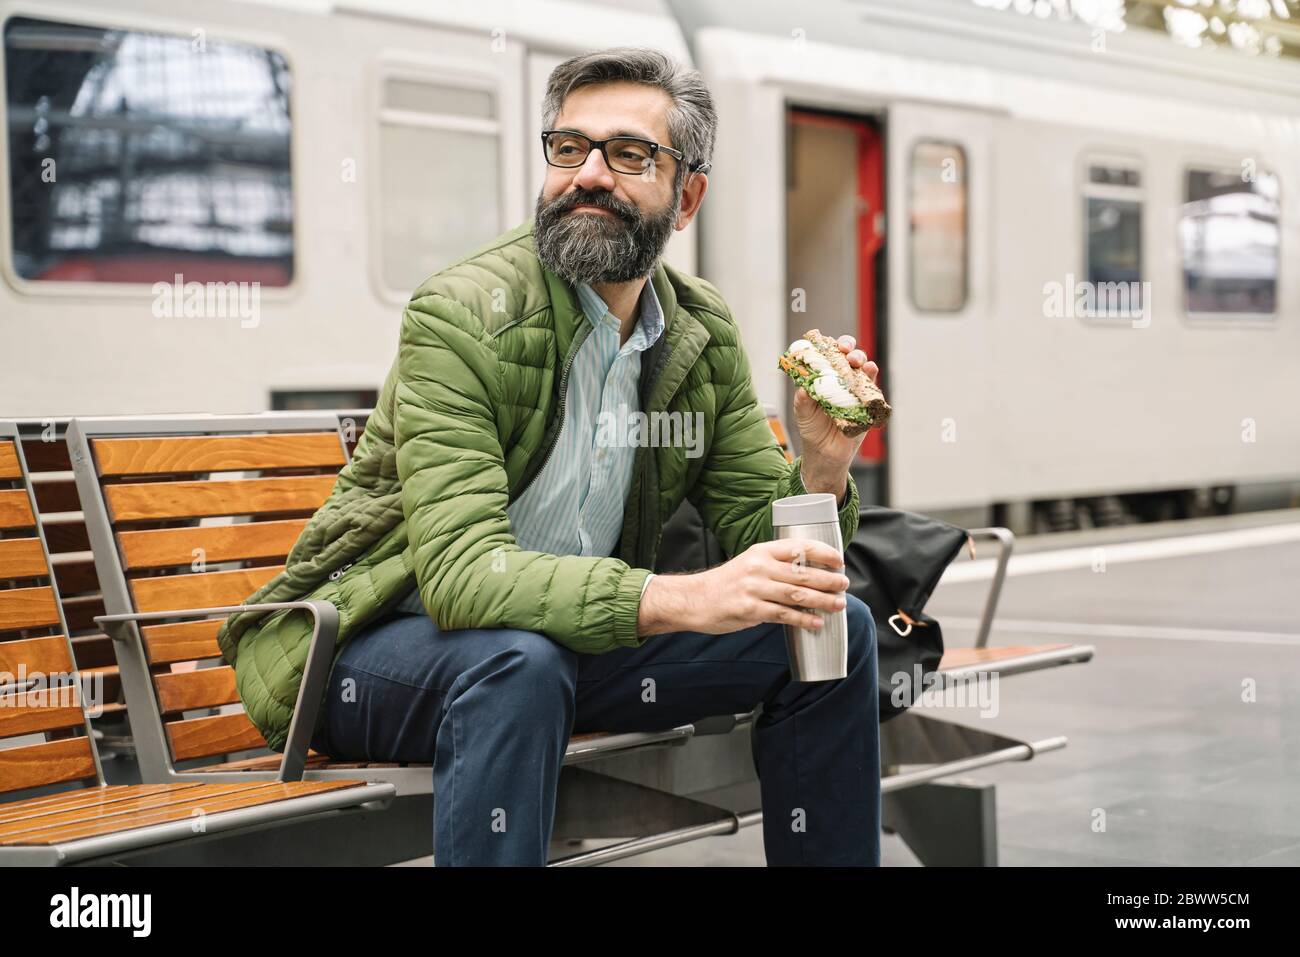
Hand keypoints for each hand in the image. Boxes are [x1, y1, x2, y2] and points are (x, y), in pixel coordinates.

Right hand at [636, 539, 849, 636]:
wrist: (694, 599)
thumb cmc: (726, 583)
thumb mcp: (750, 563)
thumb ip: (775, 566)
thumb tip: (809, 574)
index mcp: (761, 551)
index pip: (799, 547)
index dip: (823, 553)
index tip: (838, 560)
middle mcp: (759, 567)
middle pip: (803, 573)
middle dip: (828, 579)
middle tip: (844, 584)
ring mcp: (754, 589)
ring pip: (797, 594)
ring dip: (822, 600)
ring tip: (838, 604)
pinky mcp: (750, 610)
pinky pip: (784, 615)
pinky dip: (803, 620)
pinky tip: (816, 623)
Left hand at [794, 334, 878, 490]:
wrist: (826, 454)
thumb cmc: (812, 429)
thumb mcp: (802, 412)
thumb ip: (802, 398)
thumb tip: (804, 383)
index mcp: (823, 377)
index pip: (827, 354)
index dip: (828, 345)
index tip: (826, 343)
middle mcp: (840, 380)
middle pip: (847, 356)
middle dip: (848, 347)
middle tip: (844, 350)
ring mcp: (855, 389)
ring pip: (862, 366)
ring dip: (861, 359)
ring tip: (856, 362)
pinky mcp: (867, 402)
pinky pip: (872, 386)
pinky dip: (872, 376)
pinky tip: (869, 371)